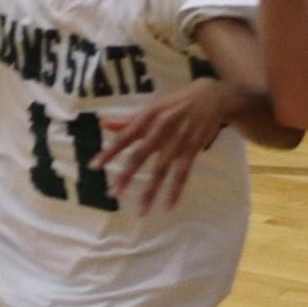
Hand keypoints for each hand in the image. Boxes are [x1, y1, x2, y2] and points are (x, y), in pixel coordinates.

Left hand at [96, 81, 234, 212]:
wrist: (213, 96)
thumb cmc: (177, 103)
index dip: (109, 152)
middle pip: (141, 154)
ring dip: (151, 191)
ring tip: (142, 210)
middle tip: (114, 193)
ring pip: (162, 169)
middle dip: (127, 175)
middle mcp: (163, 128)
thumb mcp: (154, 107)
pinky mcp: (194, 149)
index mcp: (149, 116)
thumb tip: (104, 125)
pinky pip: (183, 173)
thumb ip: (130, 120)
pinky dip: (176, 190)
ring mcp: (179, 139)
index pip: (125, 136)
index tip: (94, 166)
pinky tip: (167, 206)